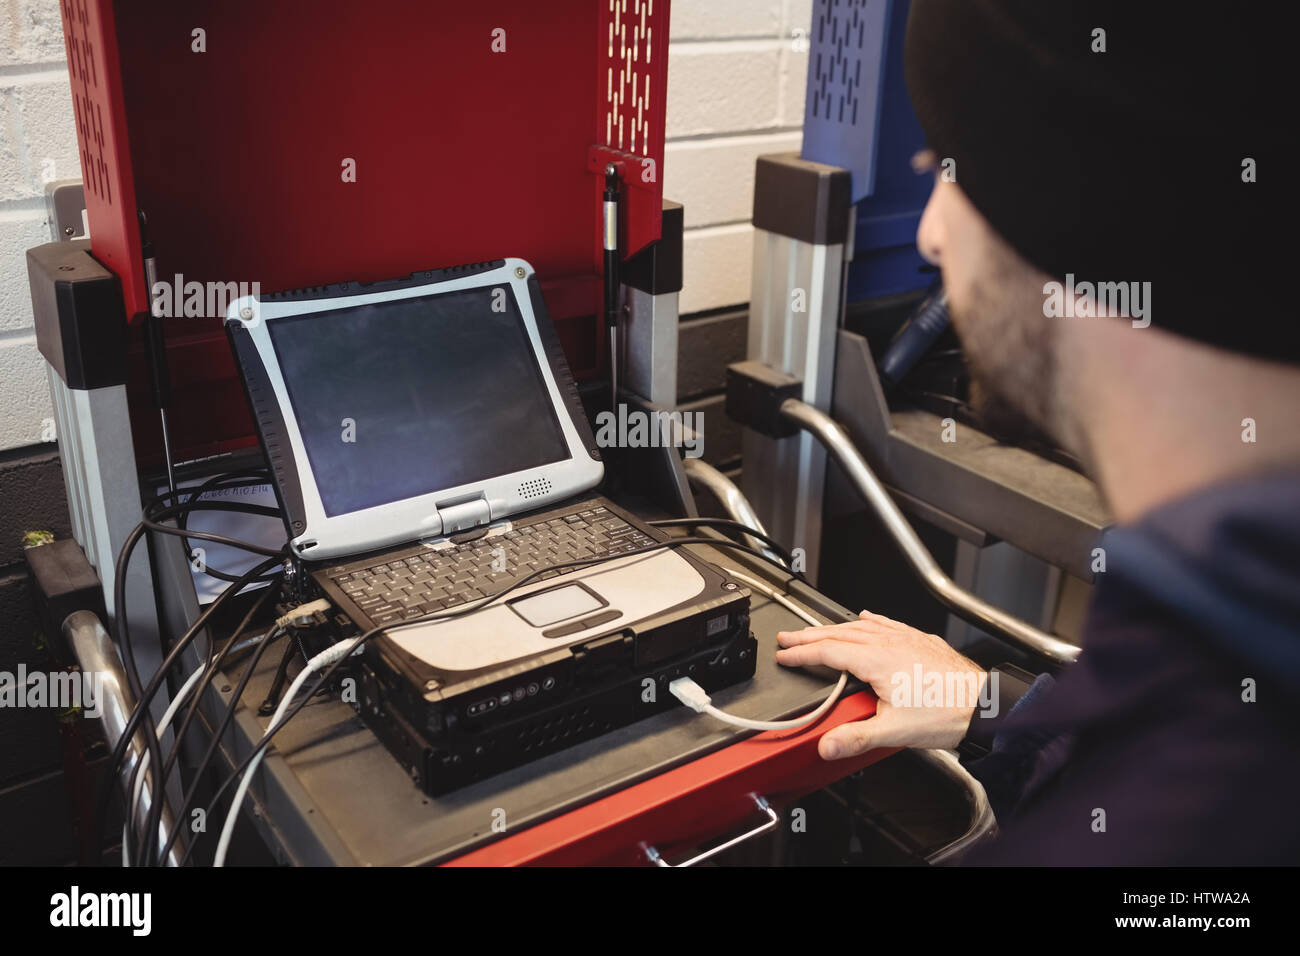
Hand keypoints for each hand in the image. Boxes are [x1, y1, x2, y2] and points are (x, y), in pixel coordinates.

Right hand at [776, 610, 987, 760]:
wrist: (984, 705)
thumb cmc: (946, 713)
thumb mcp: (894, 731)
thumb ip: (855, 737)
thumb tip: (825, 745)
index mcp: (877, 661)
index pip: (829, 651)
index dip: (802, 653)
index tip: (784, 653)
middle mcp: (890, 644)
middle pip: (840, 633)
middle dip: (810, 634)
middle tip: (789, 636)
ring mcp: (907, 640)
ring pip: (862, 626)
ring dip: (835, 627)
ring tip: (818, 629)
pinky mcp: (921, 642)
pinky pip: (889, 623)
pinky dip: (871, 620)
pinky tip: (867, 618)